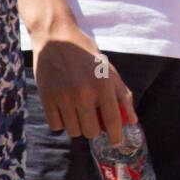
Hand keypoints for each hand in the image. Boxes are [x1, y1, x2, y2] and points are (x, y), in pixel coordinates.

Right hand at [31, 24, 136, 142]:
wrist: (56, 38)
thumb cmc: (86, 54)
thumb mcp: (108, 69)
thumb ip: (122, 95)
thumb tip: (132, 120)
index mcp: (102, 84)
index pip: (112, 120)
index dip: (116, 135)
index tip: (116, 141)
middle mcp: (83, 93)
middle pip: (91, 131)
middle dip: (95, 129)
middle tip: (93, 118)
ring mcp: (63, 96)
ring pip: (73, 131)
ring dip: (78, 126)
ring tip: (78, 111)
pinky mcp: (46, 98)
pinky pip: (56, 126)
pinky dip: (61, 122)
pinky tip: (64, 109)